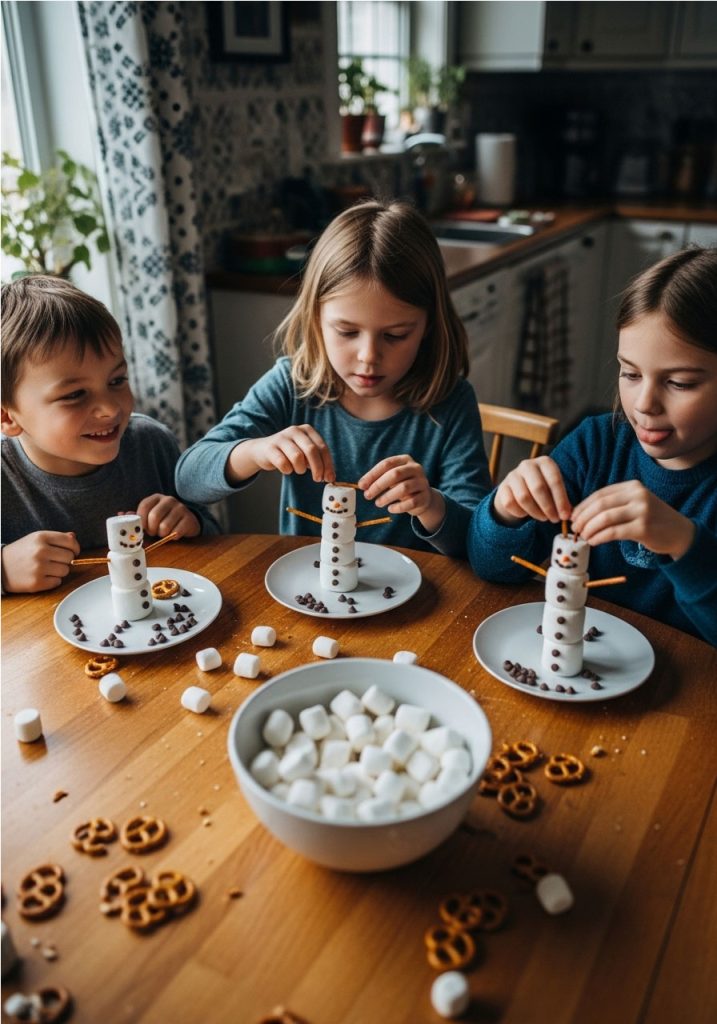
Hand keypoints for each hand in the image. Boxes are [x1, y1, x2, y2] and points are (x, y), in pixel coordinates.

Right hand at [1, 531, 79, 592]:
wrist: (0, 567)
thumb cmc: (21, 552)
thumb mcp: (35, 539)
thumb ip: (56, 537)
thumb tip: (73, 537)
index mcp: (41, 537)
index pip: (70, 542)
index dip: (75, 548)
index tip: (73, 551)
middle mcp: (40, 551)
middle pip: (70, 557)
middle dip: (66, 560)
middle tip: (55, 561)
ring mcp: (38, 568)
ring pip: (65, 571)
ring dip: (59, 571)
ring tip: (47, 568)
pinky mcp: (36, 583)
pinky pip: (57, 582)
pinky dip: (53, 581)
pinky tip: (42, 576)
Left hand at [135, 494, 200, 538]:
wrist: (188, 520)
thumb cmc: (165, 518)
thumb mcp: (151, 514)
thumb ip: (137, 515)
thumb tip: (120, 514)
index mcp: (157, 497)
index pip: (144, 506)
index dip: (141, 520)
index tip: (144, 527)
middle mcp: (169, 500)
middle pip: (154, 517)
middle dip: (151, 529)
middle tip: (154, 532)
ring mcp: (180, 508)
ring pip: (164, 527)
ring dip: (162, 534)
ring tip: (164, 532)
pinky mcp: (189, 519)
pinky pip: (176, 533)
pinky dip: (172, 537)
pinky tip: (174, 533)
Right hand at [227, 426, 334, 484]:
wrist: (262, 450)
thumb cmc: (288, 453)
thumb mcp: (305, 452)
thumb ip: (318, 461)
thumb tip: (330, 477)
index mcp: (307, 430)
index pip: (322, 447)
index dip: (328, 464)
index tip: (329, 478)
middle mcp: (295, 430)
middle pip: (312, 450)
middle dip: (318, 468)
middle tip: (318, 479)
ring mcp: (281, 438)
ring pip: (297, 457)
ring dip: (300, 469)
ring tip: (298, 469)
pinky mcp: (270, 447)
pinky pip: (283, 463)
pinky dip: (287, 470)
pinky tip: (286, 469)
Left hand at [359, 455, 444, 532]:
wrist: (423, 497)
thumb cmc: (402, 485)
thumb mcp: (392, 478)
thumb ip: (379, 479)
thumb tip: (362, 485)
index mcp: (405, 460)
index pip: (387, 464)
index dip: (372, 474)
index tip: (361, 485)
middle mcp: (416, 468)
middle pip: (395, 474)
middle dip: (378, 485)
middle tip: (367, 495)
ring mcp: (422, 482)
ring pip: (403, 488)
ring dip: (387, 497)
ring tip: (378, 503)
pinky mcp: (425, 496)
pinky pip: (411, 502)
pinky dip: (398, 507)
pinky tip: (390, 509)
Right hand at [493, 457, 571, 525]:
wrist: (518, 488)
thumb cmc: (543, 489)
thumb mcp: (554, 490)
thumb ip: (562, 500)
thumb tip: (567, 514)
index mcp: (545, 462)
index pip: (554, 480)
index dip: (561, 500)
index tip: (565, 516)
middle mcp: (527, 465)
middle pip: (538, 488)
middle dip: (548, 507)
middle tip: (554, 519)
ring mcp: (512, 475)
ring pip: (524, 498)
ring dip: (536, 512)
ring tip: (543, 518)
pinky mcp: (502, 487)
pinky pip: (510, 504)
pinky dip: (520, 513)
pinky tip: (526, 514)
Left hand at [571, 481, 695, 559]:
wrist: (679, 533)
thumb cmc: (652, 520)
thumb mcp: (635, 504)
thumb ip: (614, 505)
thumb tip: (581, 514)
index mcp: (633, 487)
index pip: (600, 494)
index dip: (583, 506)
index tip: (572, 517)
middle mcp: (638, 495)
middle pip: (600, 505)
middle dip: (583, 518)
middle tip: (575, 529)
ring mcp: (642, 511)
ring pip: (605, 518)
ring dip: (589, 529)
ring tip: (583, 537)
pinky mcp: (643, 528)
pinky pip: (613, 532)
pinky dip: (599, 537)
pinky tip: (593, 542)